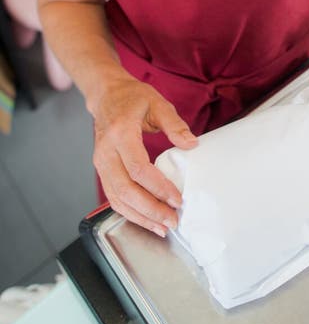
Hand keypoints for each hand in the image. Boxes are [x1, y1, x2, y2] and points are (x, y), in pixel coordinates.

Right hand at [91, 74, 196, 234]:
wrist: (107, 95)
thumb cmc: (133, 98)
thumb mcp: (158, 103)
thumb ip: (174, 124)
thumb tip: (192, 144)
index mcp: (121, 133)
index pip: (138, 168)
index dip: (158, 187)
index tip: (177, 199)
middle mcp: (106, 151)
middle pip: (125, 189)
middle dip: (149, 209)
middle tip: (172, 221)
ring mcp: (100, 163)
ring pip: (116, 198)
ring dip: (139, 216)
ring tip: (162, 227)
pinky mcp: (101, 170)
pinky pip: (113, 197)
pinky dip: (129, 212)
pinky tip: (146, 219)